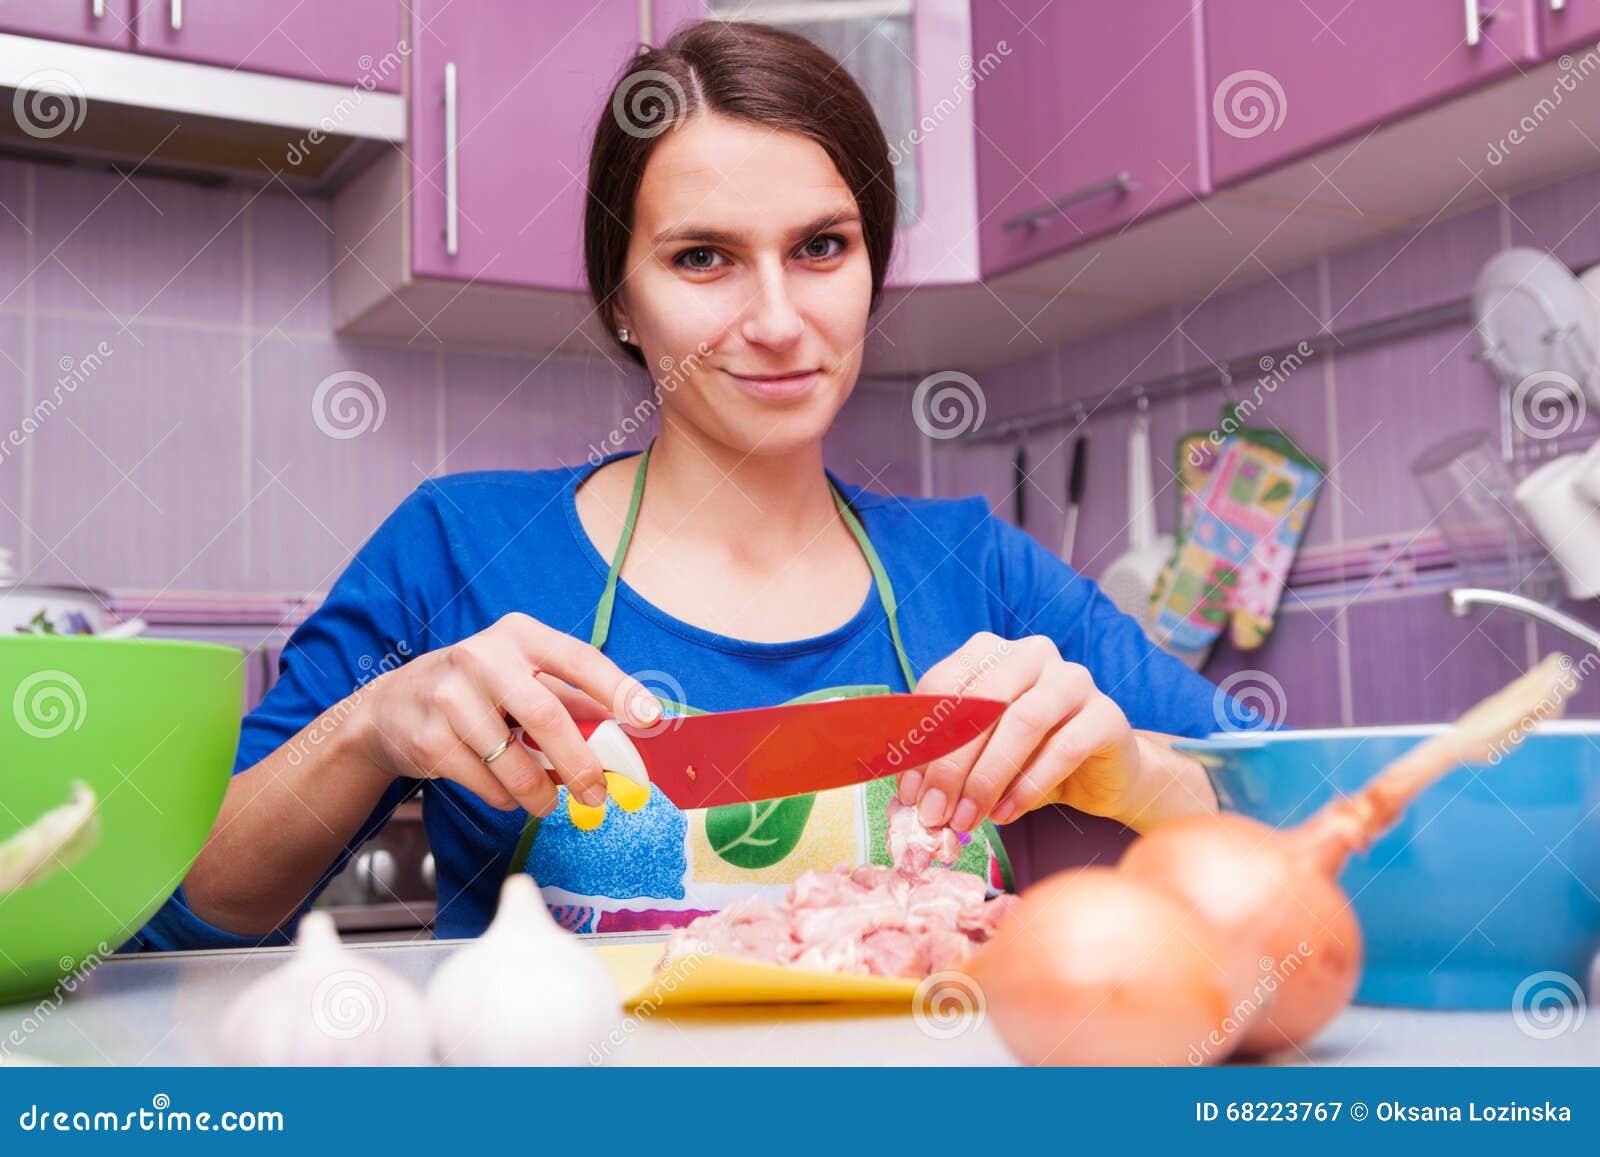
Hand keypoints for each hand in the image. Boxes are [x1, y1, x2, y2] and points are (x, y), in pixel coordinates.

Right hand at [353, 612, 662, 815]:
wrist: (391, 707)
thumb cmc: (477, 691)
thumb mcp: (522, 679)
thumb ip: (572, 699)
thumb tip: (631, 728)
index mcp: (519, 636)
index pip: (578, 659)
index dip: (618, 688)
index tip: (650, 718)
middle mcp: (482, 658)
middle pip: (546, 716)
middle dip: (580, 763)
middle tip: (600, 794)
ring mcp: (450, 697)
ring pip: (513, 760)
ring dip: (540, 793)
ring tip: (549, 803)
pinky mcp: (428, 738)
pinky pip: (484, 782)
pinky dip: (505, 798)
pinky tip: (505, 794)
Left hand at [897, 632, 1211, 832]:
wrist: (1101, 774)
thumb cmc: (1028, 759)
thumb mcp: (978, 755)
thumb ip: (944, 761)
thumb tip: (907, 792)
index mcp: (991, 652)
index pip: (944, 685)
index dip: (921, 739)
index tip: (908, 790)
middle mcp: (1032, 655)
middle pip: (982, 701)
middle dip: (951, 763)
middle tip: (935, 811)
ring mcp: (1074, 680)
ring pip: (1023, 721)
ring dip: (988, 777)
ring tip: (967, 819)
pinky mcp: (1107, 715)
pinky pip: (1064, 748)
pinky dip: (1028, 787)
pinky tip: (1005, 814)